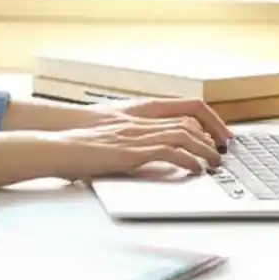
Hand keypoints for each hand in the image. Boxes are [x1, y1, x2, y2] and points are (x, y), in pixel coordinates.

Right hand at [46, 117, 223, 180]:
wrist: (56, 145)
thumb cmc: (75, 146)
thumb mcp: (108, 140)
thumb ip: (127, 143)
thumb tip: (141, 158)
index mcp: (135, 116)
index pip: (179, 111)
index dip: (201, 122)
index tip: (214, 136)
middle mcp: (139, 121)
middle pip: (187, 121)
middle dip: (209, 135)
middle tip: (222, 151)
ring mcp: (136, 134)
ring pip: (183, 133)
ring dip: (204, 148)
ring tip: (215, 162)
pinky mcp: (131, 151)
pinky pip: (169, 151)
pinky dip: (187, 159)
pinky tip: (195, 169)